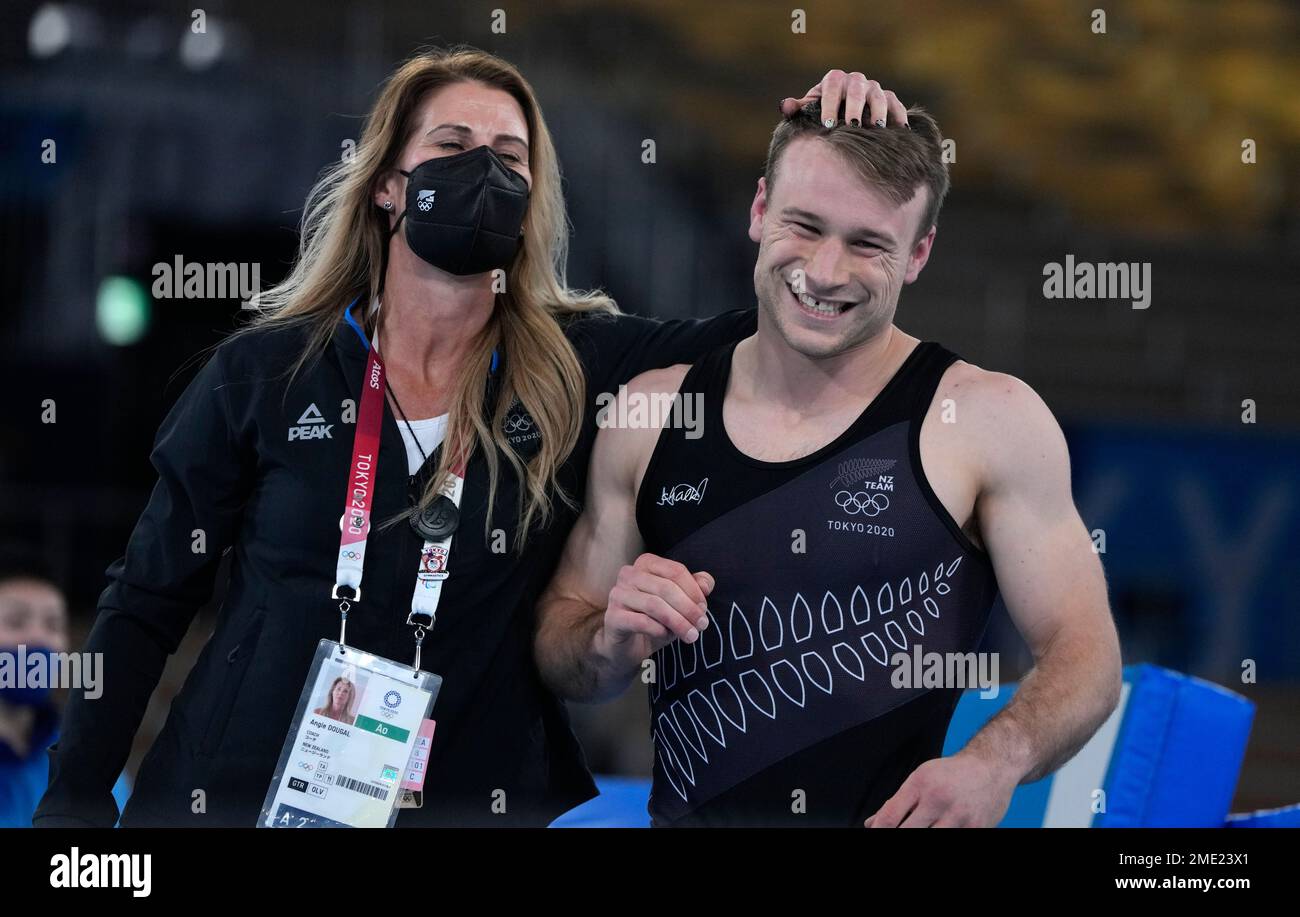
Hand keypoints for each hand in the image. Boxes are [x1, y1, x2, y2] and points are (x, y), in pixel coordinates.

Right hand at [596, 553, 714, 664]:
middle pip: (666, 587)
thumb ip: (695, 589)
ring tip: (690, 635)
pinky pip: (640, 621)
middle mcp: (629, 574)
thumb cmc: (656, 620)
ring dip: (678, 622)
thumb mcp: (680, 604)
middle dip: (688, 609)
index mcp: (646, 563)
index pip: (676, 571)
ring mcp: (617, 594)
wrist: (628, 646)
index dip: (694, 591)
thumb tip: (707, 583)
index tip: (704, 609)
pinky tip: (666, 636)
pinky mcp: (612, 617)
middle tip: (701, 626)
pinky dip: (659, 630)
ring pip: (654, 605)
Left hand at [780, 70, 908, 127]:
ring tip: (876, 129)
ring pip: (879, 96)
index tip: (828, 124)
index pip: (832, 87)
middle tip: (852, 126)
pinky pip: (895, 104)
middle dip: (855, 108)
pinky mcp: (888, 97)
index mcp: (834, 80)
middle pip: (858, 90)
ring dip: (878, 112)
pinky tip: (900, 131)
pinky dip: (898, 115)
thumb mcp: (808, 111)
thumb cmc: (820, 114)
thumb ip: (798, 109)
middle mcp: (855, 80)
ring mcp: (873, 88)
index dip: (830, 105)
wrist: (840, 115)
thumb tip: (785, 106)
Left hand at [864, 752, 1018, 826]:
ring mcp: (958, 815)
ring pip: (931, 838)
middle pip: (907, 832)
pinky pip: (954, 839)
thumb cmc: (953, 773)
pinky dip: (943, 837)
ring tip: (921, 829)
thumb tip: (872, 823)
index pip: (891, 815)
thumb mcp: (921, 778)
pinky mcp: (976, 828)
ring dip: (922, 837)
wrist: (992, 766)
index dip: (879, 830)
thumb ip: (896, 802)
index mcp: (920, 783)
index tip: (875, 833)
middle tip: (893, 836)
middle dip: (897, 836)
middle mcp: (938, 799)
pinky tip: (938, 830)